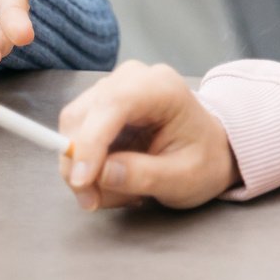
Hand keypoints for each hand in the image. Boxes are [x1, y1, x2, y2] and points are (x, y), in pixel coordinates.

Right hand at [57, 61, 240, 210]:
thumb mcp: (186, 179)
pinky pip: (74, 134)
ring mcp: (110, 88)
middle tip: (92, 201)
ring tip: (118, 191)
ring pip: (71, 127)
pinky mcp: (97, 104)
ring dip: (81, 167)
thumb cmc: (204, 160)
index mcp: (162, 87)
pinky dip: (84, 163)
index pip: (112, 105)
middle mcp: (130, 79)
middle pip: (81, 116)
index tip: (82, 181)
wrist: (208, 150)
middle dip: (78, 163)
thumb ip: (145, 176)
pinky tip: (112, 176)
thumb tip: (101, 174)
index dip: (89, 142)